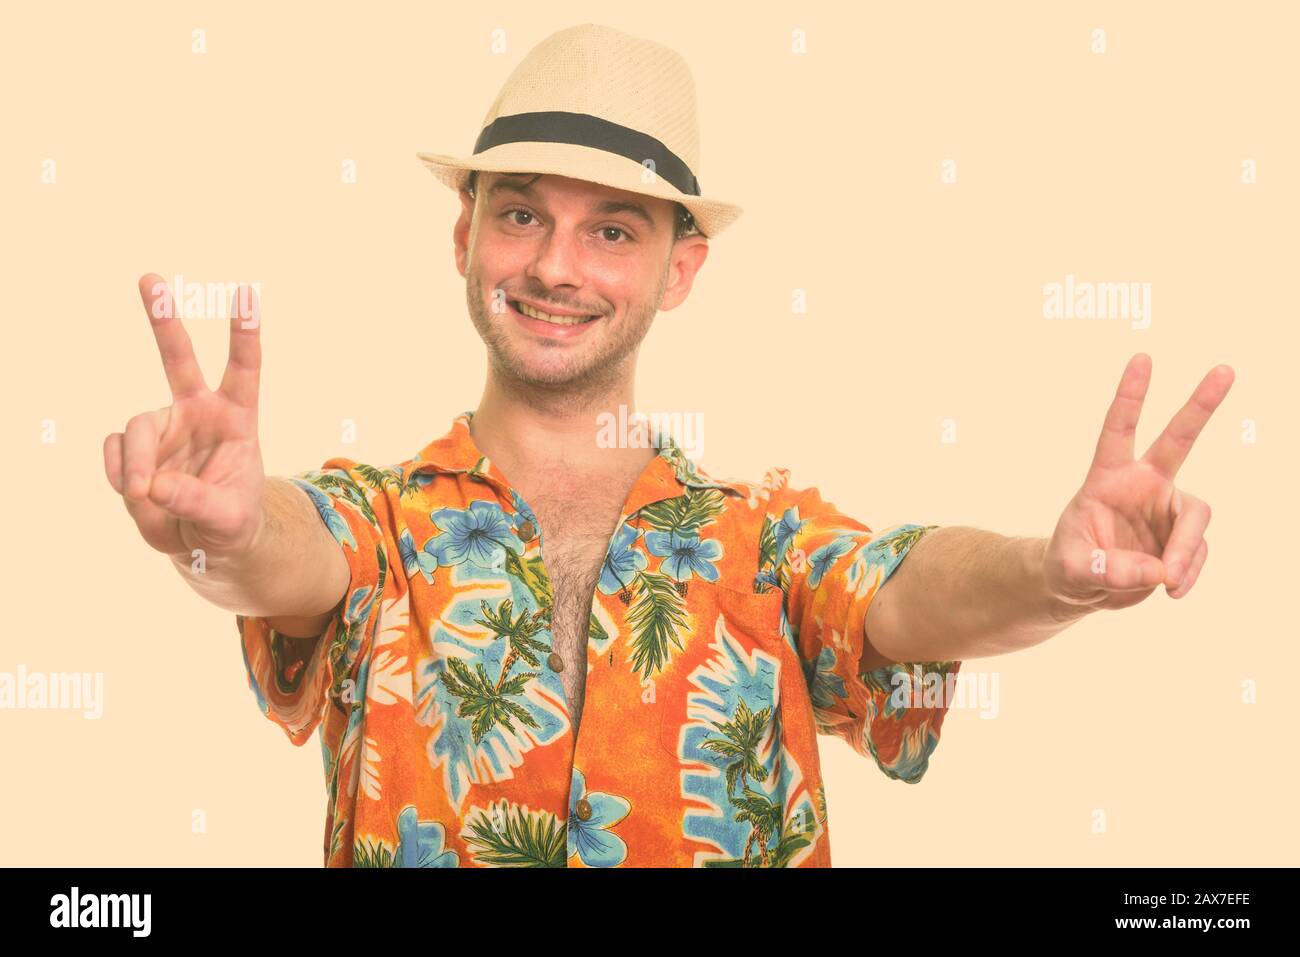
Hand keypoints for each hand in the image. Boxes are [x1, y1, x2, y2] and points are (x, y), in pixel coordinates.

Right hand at [103, 274, 265, 559]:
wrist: (202, 540)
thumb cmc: (230, 521)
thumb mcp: (228, 518)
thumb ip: (196, 501)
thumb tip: (154, 485)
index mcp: (236, 418)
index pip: (244, 369)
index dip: (245, 334)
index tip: (247, 295)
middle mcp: (197, 412)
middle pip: (178, 359)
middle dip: (163, 319)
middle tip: (149, 278)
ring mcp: (163, 427)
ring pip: (138, 429)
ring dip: (137, 464)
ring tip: (143, 494)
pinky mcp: (135, 446)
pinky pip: (117, 452)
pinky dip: (121, 475)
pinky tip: (136, 493)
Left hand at [1043, 353, 1233, 611]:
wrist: (1084, 587)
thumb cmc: (1069, 565)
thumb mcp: (1072, 569)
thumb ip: (1105, 568)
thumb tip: (1158, 571)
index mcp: (1107, 478)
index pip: (1118, 430)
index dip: (1130, 396)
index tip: (1143, 359)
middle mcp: (1143, 485)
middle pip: (1178, 439)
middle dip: (1200, 405)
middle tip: (1225, 369)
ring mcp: (1166, 509)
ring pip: (1195, 517)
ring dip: (1187, 550)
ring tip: (1169, 582)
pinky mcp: (1180, 538)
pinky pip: (1196, 552)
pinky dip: (1188, 573)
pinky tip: (1172, 590)